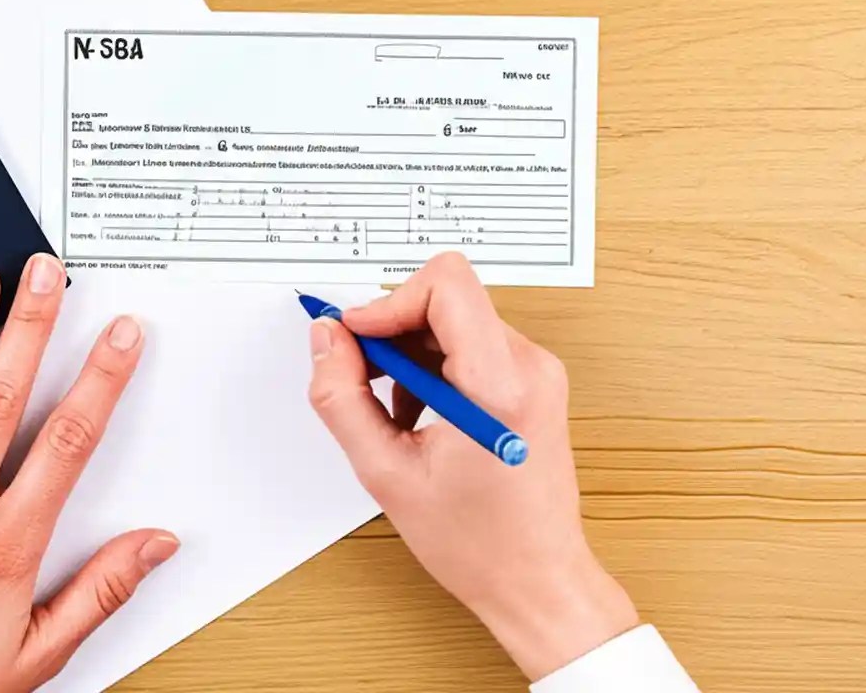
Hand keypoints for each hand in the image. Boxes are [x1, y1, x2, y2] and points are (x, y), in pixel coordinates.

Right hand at [307, 252, 637, 680]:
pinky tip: (419, 418)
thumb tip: (327, 341)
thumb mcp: (385, 472)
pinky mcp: (532, 382)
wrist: (537, 580)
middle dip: (392, 333)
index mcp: (501, 386)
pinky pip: (470, 346)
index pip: (446, 285)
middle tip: (361, 380)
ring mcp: (536, 372)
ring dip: (410, 356)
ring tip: (396, 415)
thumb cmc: (480, 543)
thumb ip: (342, 397)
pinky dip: (432, 369)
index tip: (355, 337)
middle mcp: (530, 367)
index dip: (388, 302)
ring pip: (454, 321)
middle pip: (445, 300)